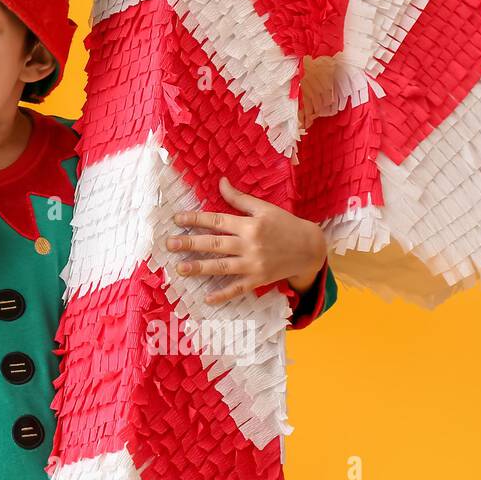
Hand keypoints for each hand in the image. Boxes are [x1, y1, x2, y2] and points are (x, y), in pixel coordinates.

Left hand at [165, 176, 326, 304]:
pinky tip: (207, 298)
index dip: (195, 219)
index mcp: (249, 225)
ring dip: (199, 268)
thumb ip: (239, 198)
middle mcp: (249, 245)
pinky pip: (238, 288)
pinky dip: (223, 294)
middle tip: (170, 244)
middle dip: (190, 244)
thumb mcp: (264, 208)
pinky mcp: (259, 280)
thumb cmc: (285, 224)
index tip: (176, 219)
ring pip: (222, 267)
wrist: (310, 248)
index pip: (216, 221)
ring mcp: (253, 264)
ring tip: (180, 269)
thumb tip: (220, 181)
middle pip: (215, 244)